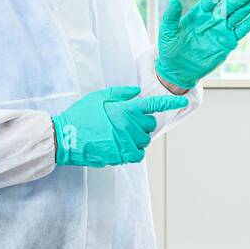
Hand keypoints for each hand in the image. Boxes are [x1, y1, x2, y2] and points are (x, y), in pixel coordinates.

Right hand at [53, 86, 188, 167]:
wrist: (65, 138)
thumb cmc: (80, 115)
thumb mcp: (98, 97)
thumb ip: (120, 93)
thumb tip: (136, 92)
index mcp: (125, 110)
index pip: (154, 106)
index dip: (171, 104)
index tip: (183, 102)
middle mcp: (129, 126)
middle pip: (149, 125)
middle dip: (142, 123)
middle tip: (125, 122)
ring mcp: (125, 142)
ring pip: (144, 141)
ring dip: (137, 138)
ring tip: (121, 134)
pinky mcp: (121, 156)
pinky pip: (137, 154)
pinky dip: (133, 151)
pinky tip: (121, 145)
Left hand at [155, 0, 249, 89]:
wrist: (178, 69)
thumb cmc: (170, 48)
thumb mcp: (168, 31)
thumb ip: (171, 15)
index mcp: (199, 13)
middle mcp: (212, 19)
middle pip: (230, 5)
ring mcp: (221, 30)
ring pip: (237, 16)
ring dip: (247, 7)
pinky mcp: (227, 43)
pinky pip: (240, 31)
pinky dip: (249, 24)